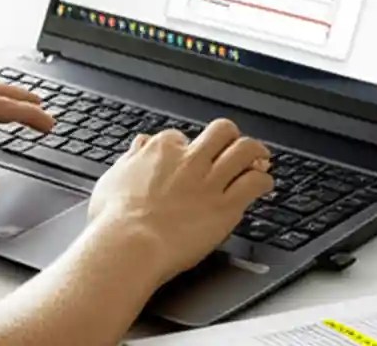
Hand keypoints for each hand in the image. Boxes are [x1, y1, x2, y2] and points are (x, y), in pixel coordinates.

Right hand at [87, 119, 272, 285]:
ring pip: (246, 150)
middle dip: (229, 138)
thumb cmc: (115, 220)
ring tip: (259, 160)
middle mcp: (189, 160)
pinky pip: (255, 183)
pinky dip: (263, 181)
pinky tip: (262, 186)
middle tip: (232, 148)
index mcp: (160, 151)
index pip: (181, 137)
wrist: (130, 245)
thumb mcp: (112, 178)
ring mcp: (210, 181)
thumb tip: (139, 145)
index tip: (190, 159)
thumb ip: (130, 159)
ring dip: (255, 153)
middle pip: (221, 131)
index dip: (187, 148)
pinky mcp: (226, 206)